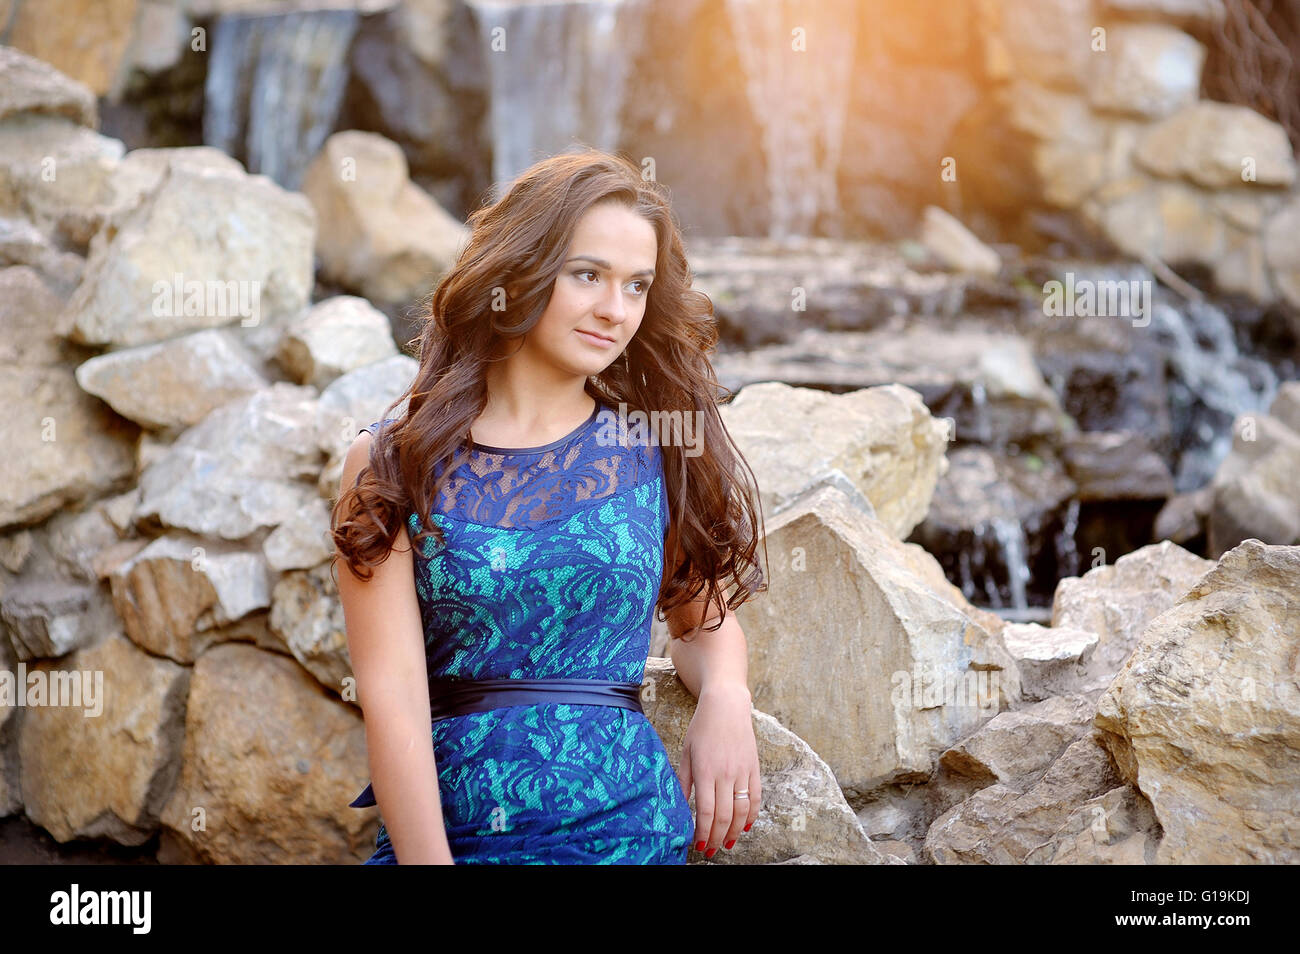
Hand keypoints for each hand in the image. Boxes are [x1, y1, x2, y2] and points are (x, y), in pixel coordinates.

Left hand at [676, 681, 760, 857]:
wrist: (726, 705)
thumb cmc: (702, 727)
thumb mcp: (686, 752)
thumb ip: (683, 781)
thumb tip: (679, 807)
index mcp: (706, 770)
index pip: (707, 811)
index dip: (704, 832)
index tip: (699, 845)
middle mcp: (726, 773)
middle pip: (725, 816)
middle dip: (718, 838)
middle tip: (712, 851)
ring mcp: (742, 771)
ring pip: (742, 811)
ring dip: (735, 832)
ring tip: (727, 844)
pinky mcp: (754, 768)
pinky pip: (756, 797)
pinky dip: (752, 815)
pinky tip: (745, 827)